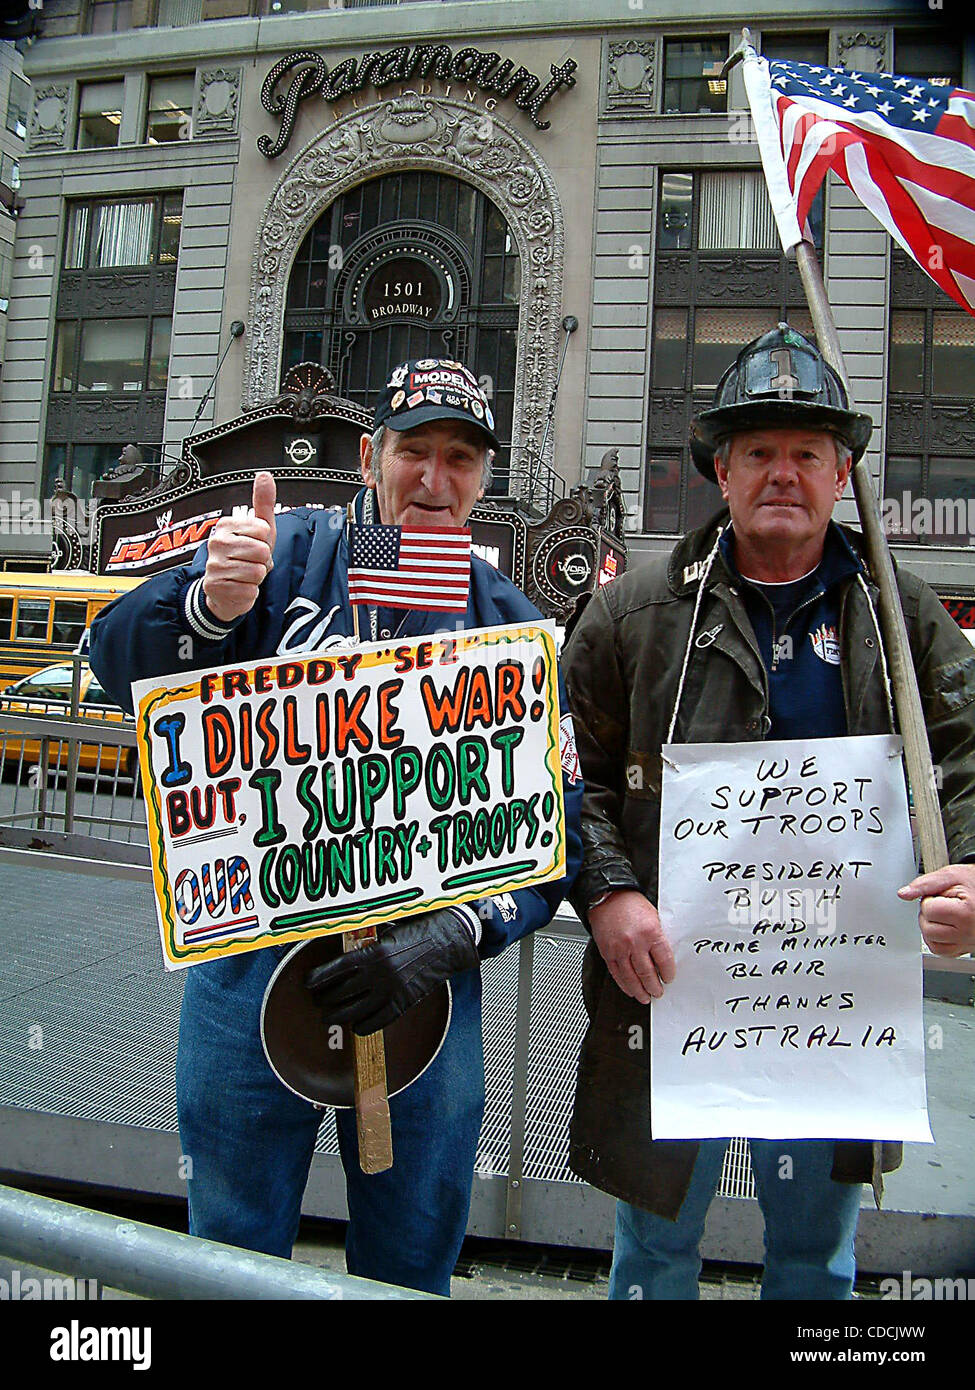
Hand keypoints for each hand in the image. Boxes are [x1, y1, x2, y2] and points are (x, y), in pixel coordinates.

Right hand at [202, 472, 276, 622]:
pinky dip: (250, 592)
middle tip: (250, 562)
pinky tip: (239, 588)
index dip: (265, 542)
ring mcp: (214, 566)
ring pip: (257, 572)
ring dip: (256, 578)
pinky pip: (250, 590)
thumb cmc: (245, 557)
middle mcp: (216, 542)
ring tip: (244, 575)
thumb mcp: (259, 529)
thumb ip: (263, 502)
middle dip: (262, 561)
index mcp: (226, 525)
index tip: (254, 545)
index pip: (264, 530)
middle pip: (262, 551)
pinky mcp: (216, 588)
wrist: (226, 590)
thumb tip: (264, 475)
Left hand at [305, 908, 479, 1035]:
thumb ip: (364, 940)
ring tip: (329, 1015)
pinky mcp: (403, 1004)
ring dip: (336, 1016)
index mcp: (372, 953)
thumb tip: (340, 947)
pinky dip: (362, 1026)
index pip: (334, 970)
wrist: (447, 941)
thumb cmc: (417, 930)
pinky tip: (356, 1023)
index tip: (308, 983)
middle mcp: (379, 975)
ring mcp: (391, 992)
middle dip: (323, 999)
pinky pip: (376, 1022)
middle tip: (318, 1000)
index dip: (316, 979)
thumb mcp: (386, 929)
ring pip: (353, 1012)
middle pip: (339, 994)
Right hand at [589, 890, 675, 1002]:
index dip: (668, 973)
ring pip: (631, 978)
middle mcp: (635, 943)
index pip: (664, 961)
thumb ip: (658, 937)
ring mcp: (619, 949)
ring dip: (640, 990)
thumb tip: (665, 957)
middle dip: (654, 987)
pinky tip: (630, 989)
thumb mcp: (653, 917)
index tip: (669, 978)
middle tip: (658, 992)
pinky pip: (616, 974)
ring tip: (645, 996)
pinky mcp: (607, 952)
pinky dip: (624, 984)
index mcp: (651, 932)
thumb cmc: (630, 904)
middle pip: (647, 973)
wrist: (608, 897)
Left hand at [898, 864, 974, 957]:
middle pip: (927, 929)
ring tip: (943, 915)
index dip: (929, 899)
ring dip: (930, 928)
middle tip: (941, 904)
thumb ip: (926, 884)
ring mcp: (968, 944)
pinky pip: (943, 952)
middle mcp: (968, 933)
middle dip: (928, 914)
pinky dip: (938, 940)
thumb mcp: (953, 876)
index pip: (928, 911)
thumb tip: (904, 894)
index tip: (939, 895)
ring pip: (932, 944)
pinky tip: (943, 927)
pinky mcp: (967, 949)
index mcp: (966, 913)